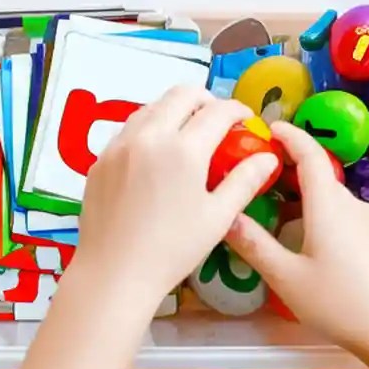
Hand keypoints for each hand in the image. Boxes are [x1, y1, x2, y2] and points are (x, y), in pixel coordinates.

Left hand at [71, 86, 280, 308]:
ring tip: (187, 133)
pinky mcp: (100, 159)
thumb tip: (268, 157)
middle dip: (206, 100)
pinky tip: (156, 154)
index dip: (238, 110)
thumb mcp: (218, 217)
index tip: (247, 120)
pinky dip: (149, 128)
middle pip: (181, 94)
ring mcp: (119, 145)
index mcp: (183, 149)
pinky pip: (129, 128)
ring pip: (151, 106)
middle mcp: (149, 136)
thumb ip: (244, 181)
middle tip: (218, 121)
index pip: (218, 111)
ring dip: (175, 110)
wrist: (113, 273)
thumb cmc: (172, 250)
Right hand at [225, 121, 368, 358]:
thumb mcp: (286, 277)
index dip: (290, 136)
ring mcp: (368, 222)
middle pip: (319, 174)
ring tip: (273, 208)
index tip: (269, 127)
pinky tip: (304, 237)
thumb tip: (224, 215)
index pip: (310, 154)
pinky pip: (342, 214)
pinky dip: (319, 212)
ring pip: (330, 197)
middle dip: (289, 168)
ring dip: (303, 194)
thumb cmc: (339, 303)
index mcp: (328, 204)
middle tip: (257, 173)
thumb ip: (254, 244)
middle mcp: (351, 204)